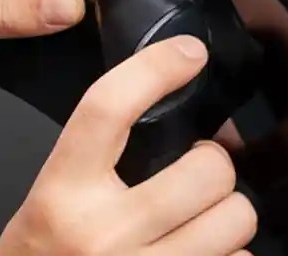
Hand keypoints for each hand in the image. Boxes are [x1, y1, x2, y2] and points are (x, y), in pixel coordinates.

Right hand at [0, 36, 257, 255]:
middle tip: (195, 174)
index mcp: (62, 194)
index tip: (187, 52)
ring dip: (229, 215)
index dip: (155, 69)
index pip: (107, 108)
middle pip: (207, 170)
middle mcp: (103, 235)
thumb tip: (172, 113)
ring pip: (236, 219)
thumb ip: (97, 163)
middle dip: (213, 167)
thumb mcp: (51, 203)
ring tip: (202, 220)